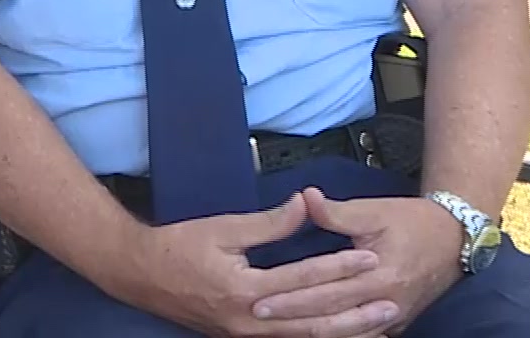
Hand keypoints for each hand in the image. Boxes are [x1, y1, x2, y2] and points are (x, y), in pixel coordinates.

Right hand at [106, 192, 398, 337]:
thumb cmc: (176, 247)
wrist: (139, 274)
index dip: (339, 268)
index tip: (371, 258)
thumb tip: (305, 206)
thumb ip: (268, 223)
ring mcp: (245, 335)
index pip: (304, 279)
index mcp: (244, 289)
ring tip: (377, 326)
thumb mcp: (222, 228)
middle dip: (355, 313)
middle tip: (391, 303)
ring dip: (343, 333)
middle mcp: (249, 320)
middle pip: (313, 321)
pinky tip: (339, 334)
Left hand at [249, 188, 463, 335]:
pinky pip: (364, 333)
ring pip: (348, 332)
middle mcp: (387, 302)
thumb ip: (336, 212)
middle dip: (293, 318)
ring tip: (279, 328)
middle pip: (332, 317)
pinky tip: (312, 332)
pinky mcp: (398, 320)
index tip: (260, 300)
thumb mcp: (373, 211)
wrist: (455, 238)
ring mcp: (394, 316)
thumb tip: (305, 198)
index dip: (292, 298)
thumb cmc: (412, 221)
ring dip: (314, 330)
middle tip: (258, 316)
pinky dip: (339, 335)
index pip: (326, 293)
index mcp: (380, 275)